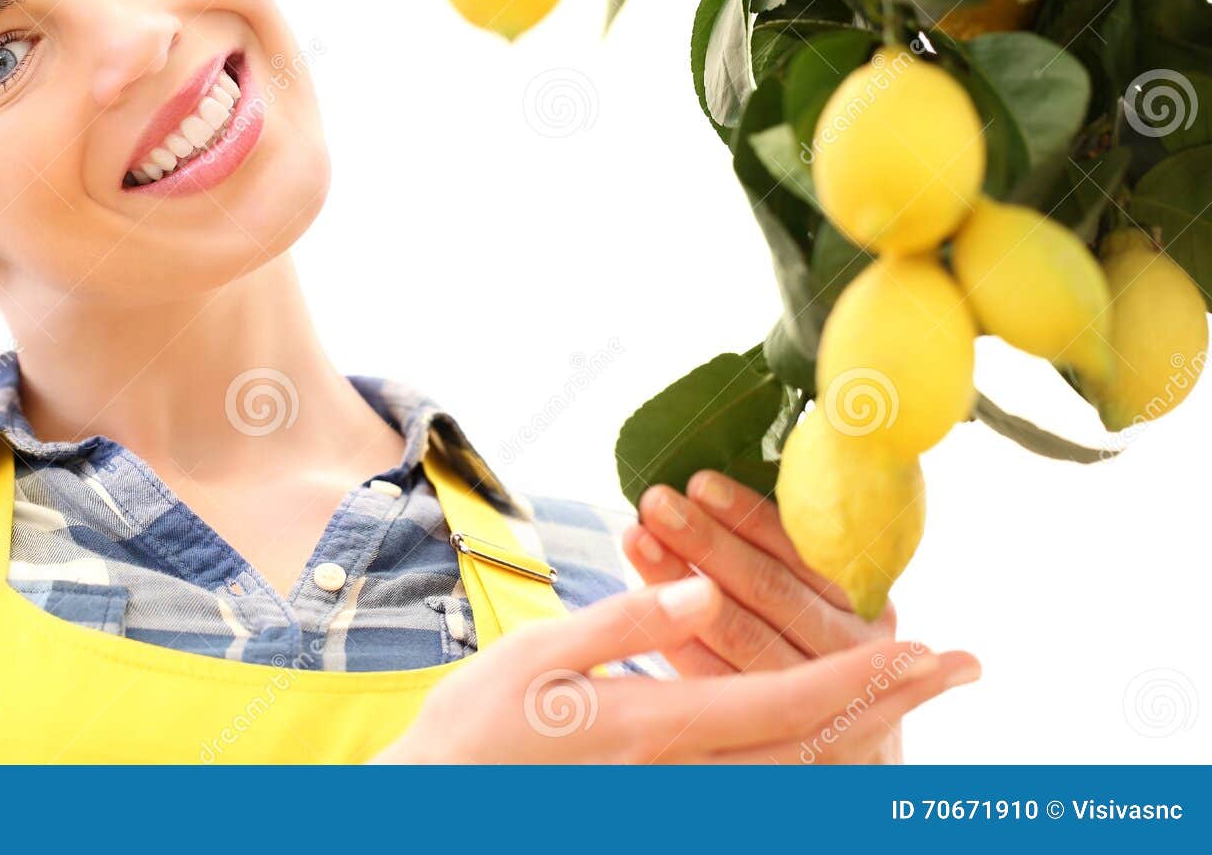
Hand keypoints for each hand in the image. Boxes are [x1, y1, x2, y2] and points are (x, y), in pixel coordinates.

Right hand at [371, 575, 978, 763]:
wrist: (440, 811)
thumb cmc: (475, 734)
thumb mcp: (538, 660)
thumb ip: (626, 627)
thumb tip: (701, 589)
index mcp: (656, 732)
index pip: (788, 703)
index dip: (867, 679)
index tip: (932, 653)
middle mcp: (684, 778)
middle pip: (817, 745)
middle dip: (894, 704)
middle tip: (959, 668)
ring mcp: (678, 801)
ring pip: (799, 772)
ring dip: (863, 726)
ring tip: (909, 688)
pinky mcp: (665, 805)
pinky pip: (760, 784)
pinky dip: (809, 751)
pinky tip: (822, 724)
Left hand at [622, 472, 911, 760]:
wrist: (845, 744)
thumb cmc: (812, 641)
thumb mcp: (821, 589)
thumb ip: (783, 544)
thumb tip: (712, 480)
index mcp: (865, 598)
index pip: (804, 550)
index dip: (750, 515)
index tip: (699, 482)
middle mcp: (853, 649)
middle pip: (771, 590)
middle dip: (708, 541)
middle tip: (656, 501)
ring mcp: (819, 698)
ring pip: (743, 635)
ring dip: (682, 583)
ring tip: (636, 538)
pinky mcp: (778, 733)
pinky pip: (719, 682)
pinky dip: (678, 642)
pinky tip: (639, 609)